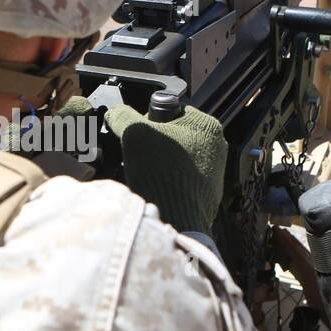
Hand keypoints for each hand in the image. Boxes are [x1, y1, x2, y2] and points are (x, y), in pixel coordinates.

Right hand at [104, 103, 226, 233]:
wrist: (177, 218)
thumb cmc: (161, 172)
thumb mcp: (134, 132)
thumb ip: (122, 115)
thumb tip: (114, 113)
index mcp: (207, 125)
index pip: (169, 112)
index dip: (148, 123)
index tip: (141, 137)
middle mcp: (217, 145)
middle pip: (172, 135)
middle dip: (154, 145)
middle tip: (143, 157)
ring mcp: (215, 170)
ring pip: (175, 157)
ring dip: (159, 163)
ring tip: (149, 173)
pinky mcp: (208, 190)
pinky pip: (181, 177)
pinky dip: (168, 180)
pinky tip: (159, 186)